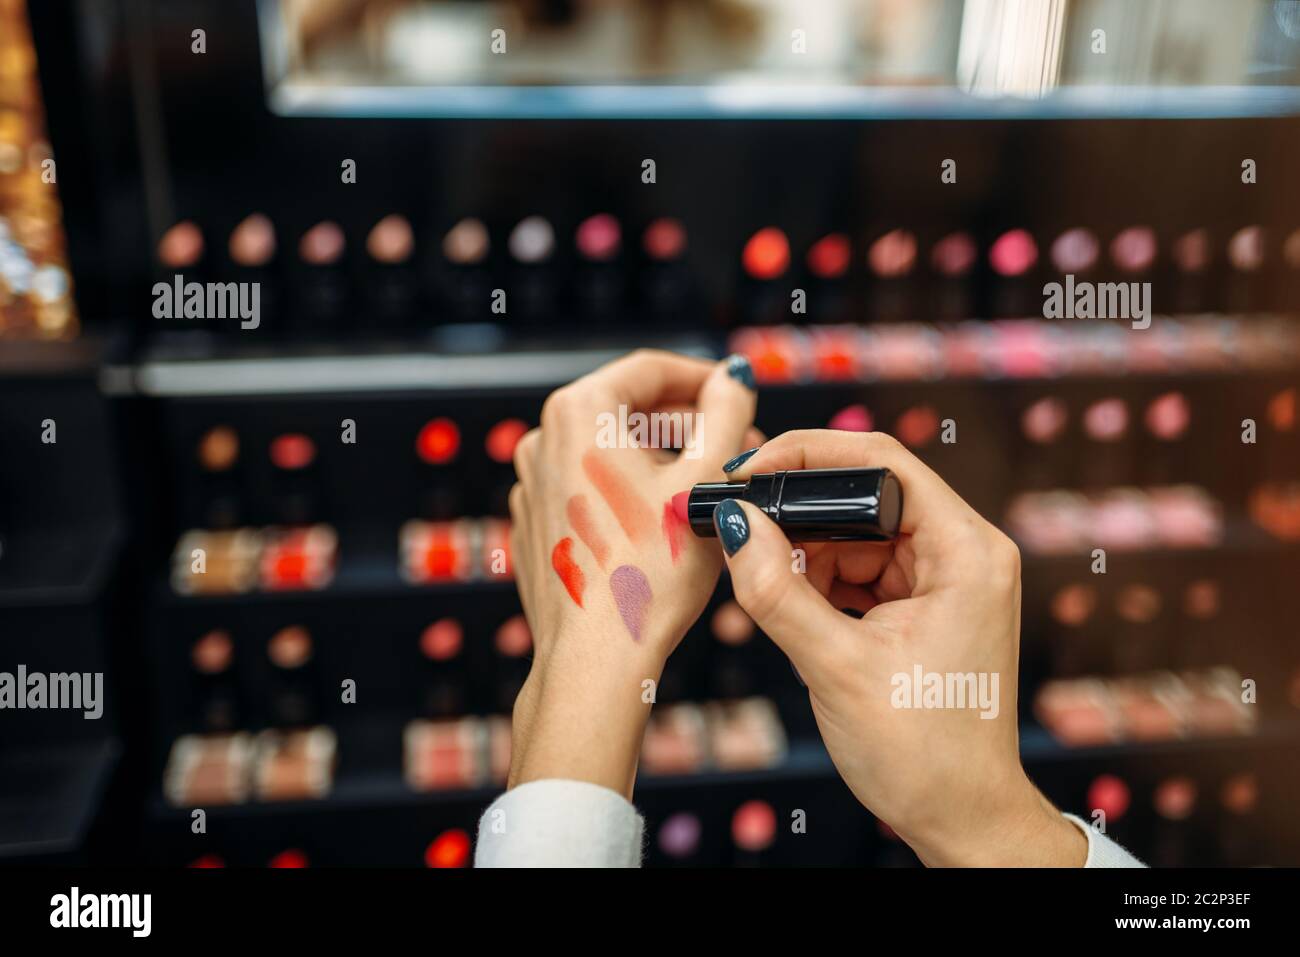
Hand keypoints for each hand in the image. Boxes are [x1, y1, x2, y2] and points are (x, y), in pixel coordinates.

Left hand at [507, 350, 757, 797]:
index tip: (736, 394)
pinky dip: (626, 491)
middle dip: (684, 422)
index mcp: (577, 413)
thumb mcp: (708, 481)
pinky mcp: (534, 524)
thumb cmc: (650, 575)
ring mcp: (531, 485)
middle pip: (626, 408)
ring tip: (705, 489)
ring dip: (658, 458)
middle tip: (733, 446)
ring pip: (607, 450)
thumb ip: (726, 412)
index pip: (649, 369)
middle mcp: (542, 440)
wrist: (595, 658)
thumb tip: (733, 377)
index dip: (703, 377)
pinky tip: (662, 525)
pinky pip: (587, 488)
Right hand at [717, 430, 1086, 865]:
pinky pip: (861, 570)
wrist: (961, 819)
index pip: (882, 463)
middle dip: (798, 514)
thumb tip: (733, 523)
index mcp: (968, 552)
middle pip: (866, 495)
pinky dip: (821, 582)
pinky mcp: (926, 605)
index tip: (746, 472)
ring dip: (807, 554)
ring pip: (857, 533)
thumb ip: (776, 591)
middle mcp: (966, 553)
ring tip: (771, 591)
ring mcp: (946, 579)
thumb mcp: (835, 666)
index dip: (807, 455)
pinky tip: (794, 608)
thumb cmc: (922, 752)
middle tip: (740, 530)